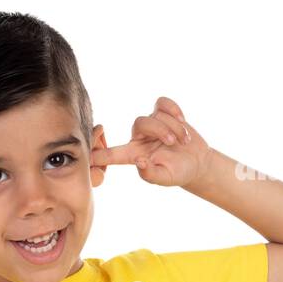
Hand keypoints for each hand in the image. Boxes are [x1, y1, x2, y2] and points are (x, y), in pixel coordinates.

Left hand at [90, 96, 211, 186]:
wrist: (197, 163)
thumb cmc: (178, 173)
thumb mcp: (165, 178)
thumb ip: (150, 174)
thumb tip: (139, 162)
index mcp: (133, 155)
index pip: (109, 154)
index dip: (96, 152)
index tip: (85, 154)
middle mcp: (139, 138)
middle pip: (140, 123)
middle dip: (160, 130)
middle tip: (174, 142)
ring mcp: (152, 124)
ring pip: (156, 115)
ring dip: (174, 127)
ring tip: (184, 140)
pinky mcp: (164, 114)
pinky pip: (163, 103)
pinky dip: (174, 110)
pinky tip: (182, 121)